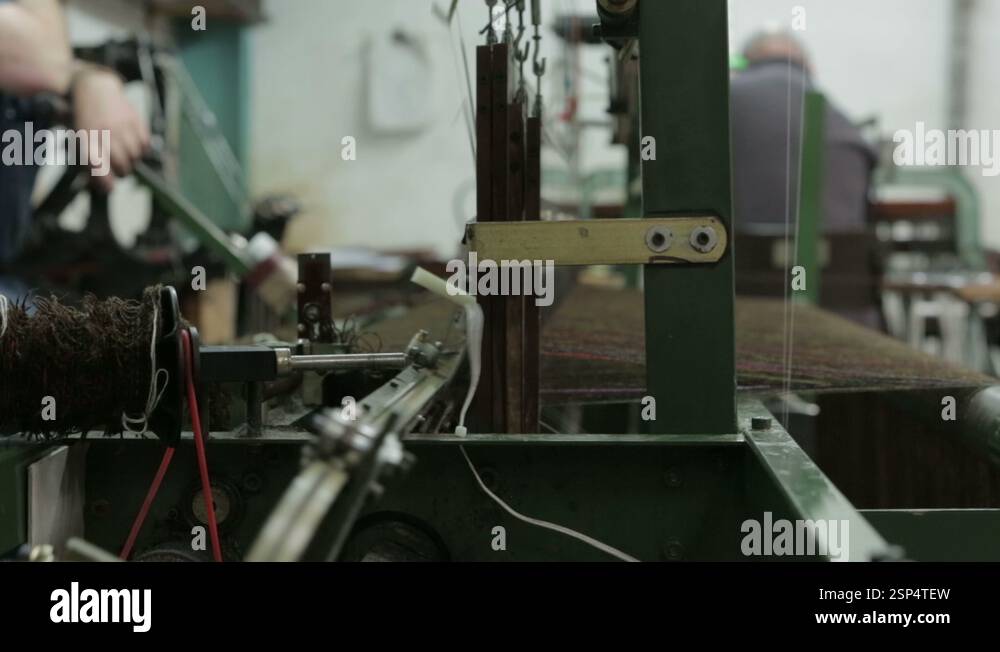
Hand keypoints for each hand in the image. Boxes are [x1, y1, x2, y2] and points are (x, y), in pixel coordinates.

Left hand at [70, 67, 149, 191]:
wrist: (94, 88)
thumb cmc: (84, 120)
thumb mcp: (79, 140)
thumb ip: (90, 163)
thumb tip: (106, 187)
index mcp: (87, 139)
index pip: (99, 168)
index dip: (106, 183)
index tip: (110, 188)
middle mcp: (105, 133)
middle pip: (122, 166)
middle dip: (122, 172)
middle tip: (118, 169)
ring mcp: (122, 126)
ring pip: (135, 157)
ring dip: (132, 160)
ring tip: (125, 155)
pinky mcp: (135, 120)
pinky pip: (145, 145)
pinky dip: (141, 149)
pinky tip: (133, 143)